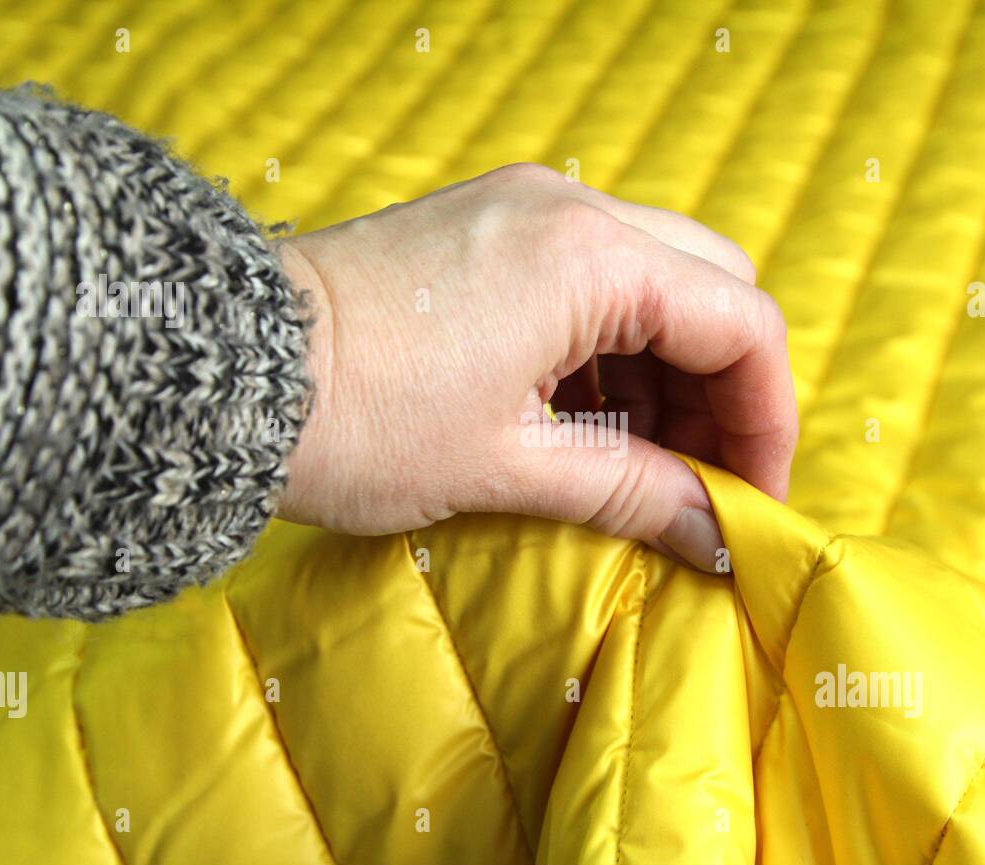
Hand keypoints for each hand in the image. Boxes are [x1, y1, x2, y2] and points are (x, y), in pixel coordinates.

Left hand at [274, 163, 796, 571]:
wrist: (219, 371)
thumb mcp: (510, 466)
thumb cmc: (356, 418)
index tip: (751, 499)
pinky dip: (609, 352)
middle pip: (709, 290)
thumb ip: (634, 491)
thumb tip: (716, 536)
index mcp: (591, 256)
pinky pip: (588, 283)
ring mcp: (523, 211)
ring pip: (652, 284)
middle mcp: (568, 209)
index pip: (741, 325)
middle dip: (722, 391)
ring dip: (666, 375)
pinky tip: (584, 421)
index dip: (766, 420)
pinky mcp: (484, 230)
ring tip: (638, 465)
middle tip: (699, 480)